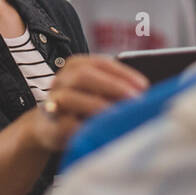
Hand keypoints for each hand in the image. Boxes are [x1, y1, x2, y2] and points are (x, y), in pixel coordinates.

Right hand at [31, 54, 149, 152]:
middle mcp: (62, 80)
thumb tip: (147, 95)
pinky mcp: (51, 126)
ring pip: (70, 98)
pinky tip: (101, 131)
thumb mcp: (97, 91)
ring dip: (97, 106)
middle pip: (83, 75)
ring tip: (118, 115)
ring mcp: (54, 102)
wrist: (48, 128)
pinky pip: (66, 124)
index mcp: (75, 66)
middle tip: (134, 99)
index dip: (123, 73)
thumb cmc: (82, 107)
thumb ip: (116, 88)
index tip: (144, 86)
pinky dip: (84, 127)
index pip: (100, 63)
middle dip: (112, 86)